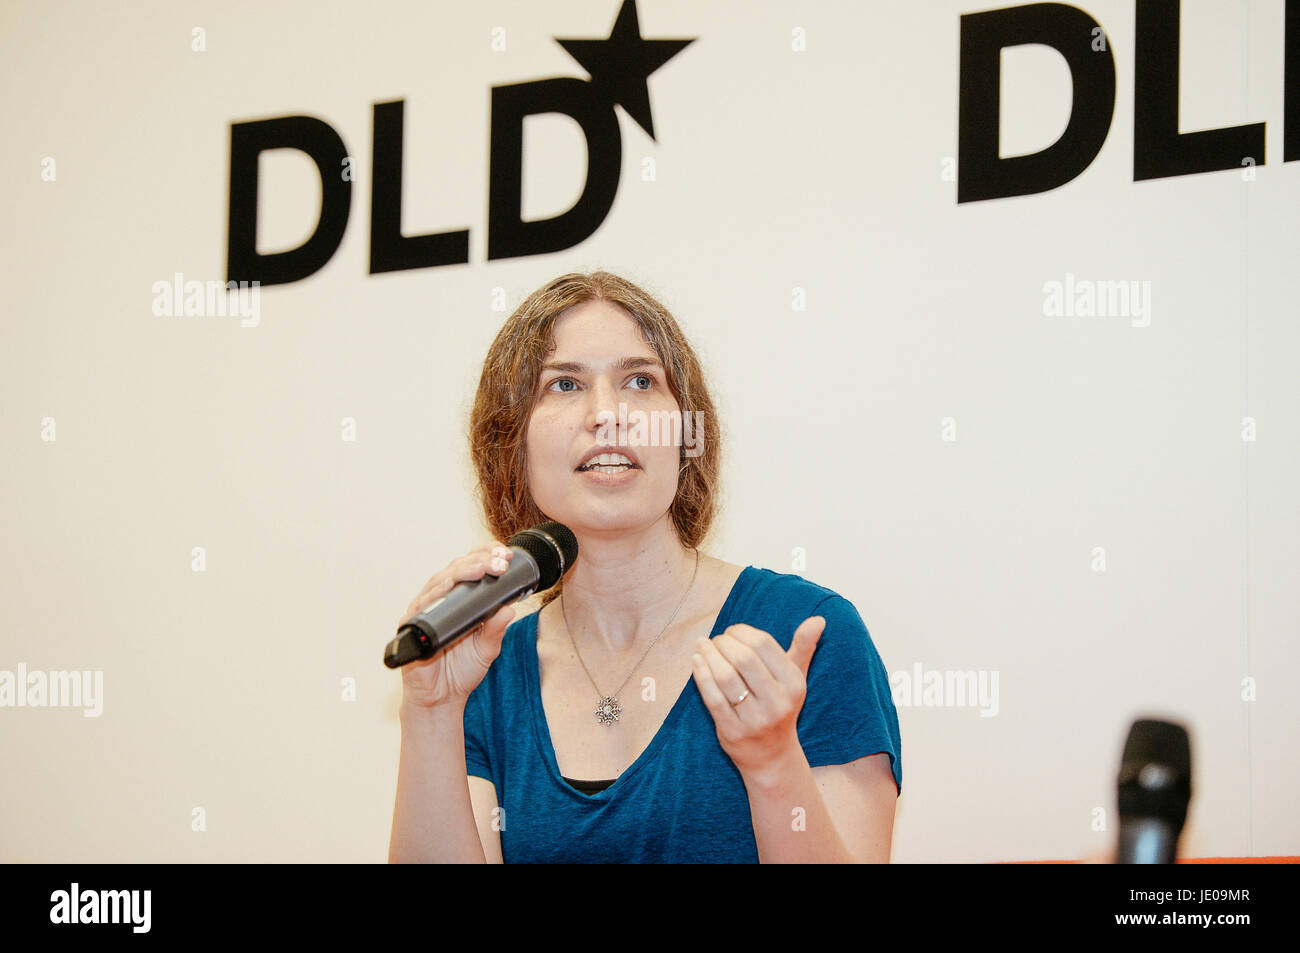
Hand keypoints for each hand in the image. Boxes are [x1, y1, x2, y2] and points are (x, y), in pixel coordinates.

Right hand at [395, 541, 518, 709]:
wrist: (441, 698)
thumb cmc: (462, 670)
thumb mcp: (487, 648)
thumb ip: (496, 629)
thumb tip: (510, 608)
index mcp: (459, 600)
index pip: (470, 568)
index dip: (485, 556)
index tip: (503, 553)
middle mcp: (441, 600)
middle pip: (456, 570)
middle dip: (479, 562)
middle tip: (499, 561)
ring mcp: (425, 610)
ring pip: (440, 581)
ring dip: (461, 572)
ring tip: (481, 568)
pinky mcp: (411, 623)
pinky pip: (421, 604)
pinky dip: (434, 594)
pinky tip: (447, 587)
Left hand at [691, 616, 825, 779]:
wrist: (771, 755)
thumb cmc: (781, 705)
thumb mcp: (796, 678)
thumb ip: (804, 646)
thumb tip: (818, 619)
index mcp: (793, 684)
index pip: (763, 644)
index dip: (742, 632)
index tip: (732, 631)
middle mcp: (777, 703)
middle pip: (743, 659)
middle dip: (724, 642)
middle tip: (716, 639)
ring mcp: (754, 719)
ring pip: (725, 677)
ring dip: (709, 655)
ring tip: (703, 646)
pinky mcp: (732, 731)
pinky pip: (712, 698)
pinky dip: (701, 675)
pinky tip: (697, 660)